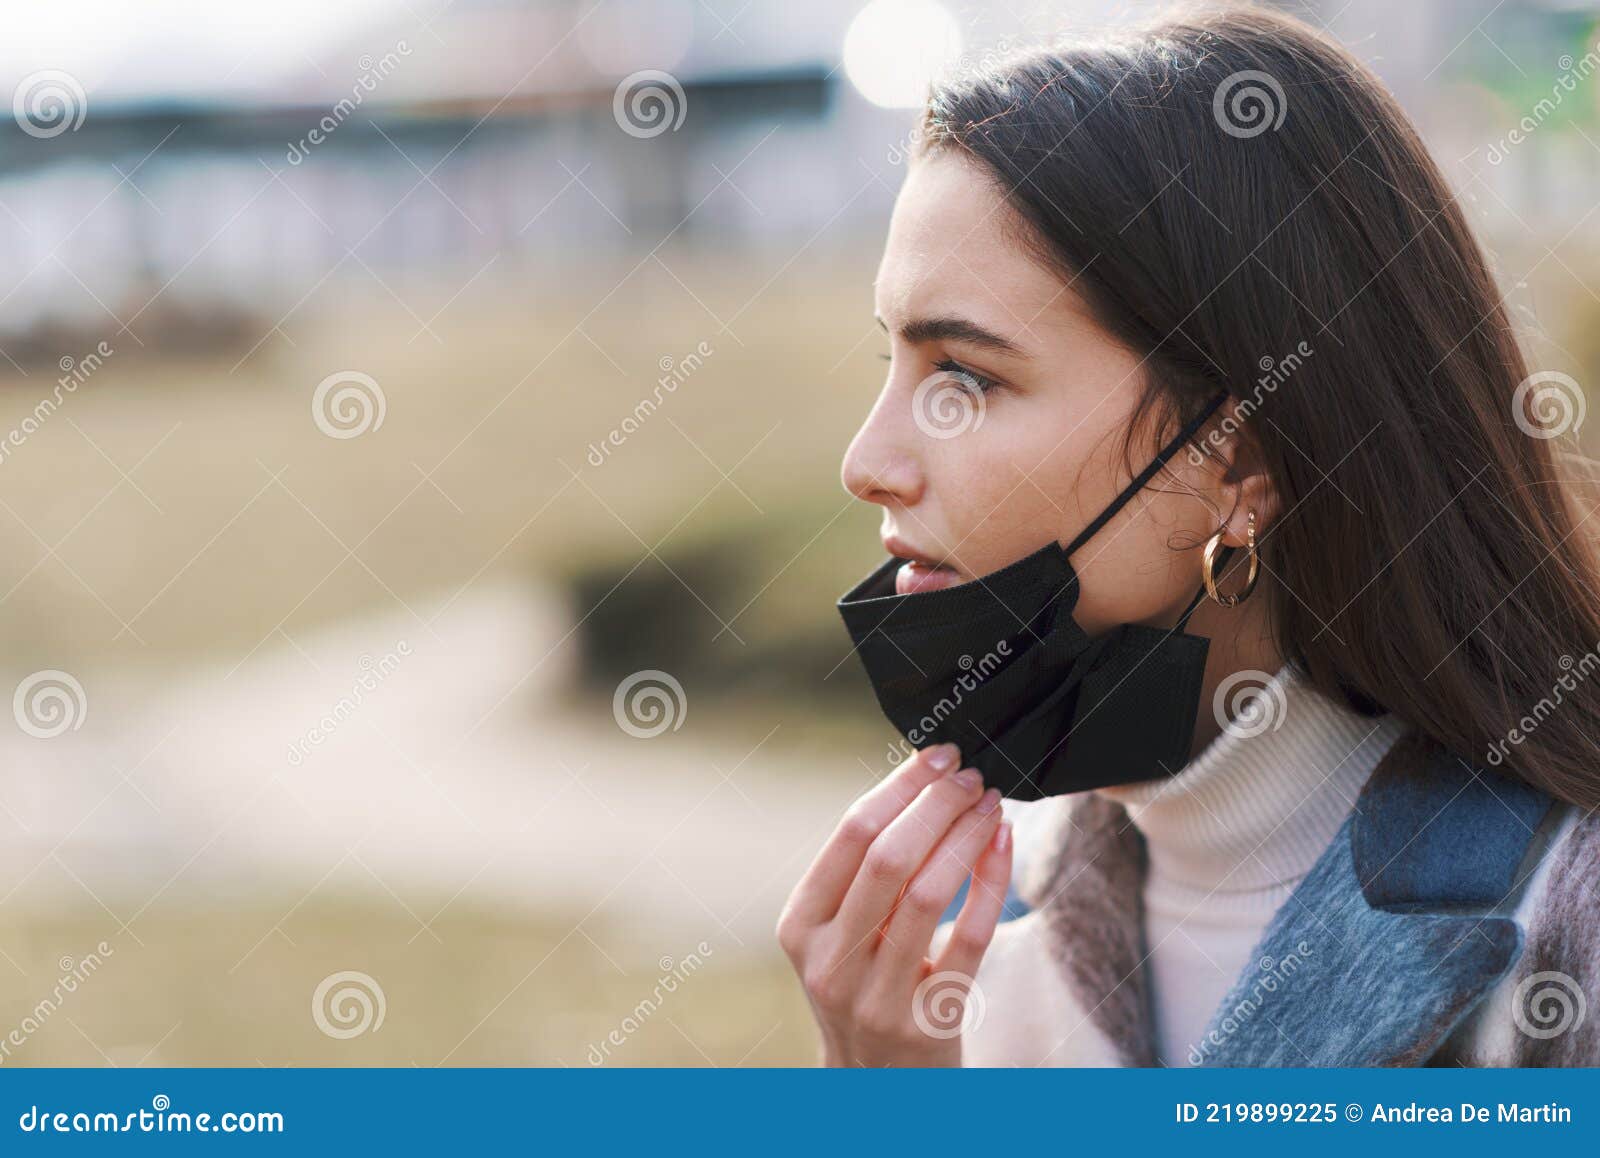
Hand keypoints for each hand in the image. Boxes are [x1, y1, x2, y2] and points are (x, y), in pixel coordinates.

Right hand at [776, 743, 1012, 1066]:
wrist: (878, 1084)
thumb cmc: (865, 983)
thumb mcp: (840, 932)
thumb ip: (864, 870)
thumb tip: (921, 780)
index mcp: (801, 924)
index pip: (850, 834)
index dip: (900, 787)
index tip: (938, 755)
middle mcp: (829, 961)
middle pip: (887, 857)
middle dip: (936, 805)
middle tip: (972, 775)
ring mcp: (877, 997)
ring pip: (928, 893)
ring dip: (966, 836)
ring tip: (991, 803)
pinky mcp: (928, 1022)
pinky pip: (969, 936)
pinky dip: (990, 881)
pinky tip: (1002, 845)